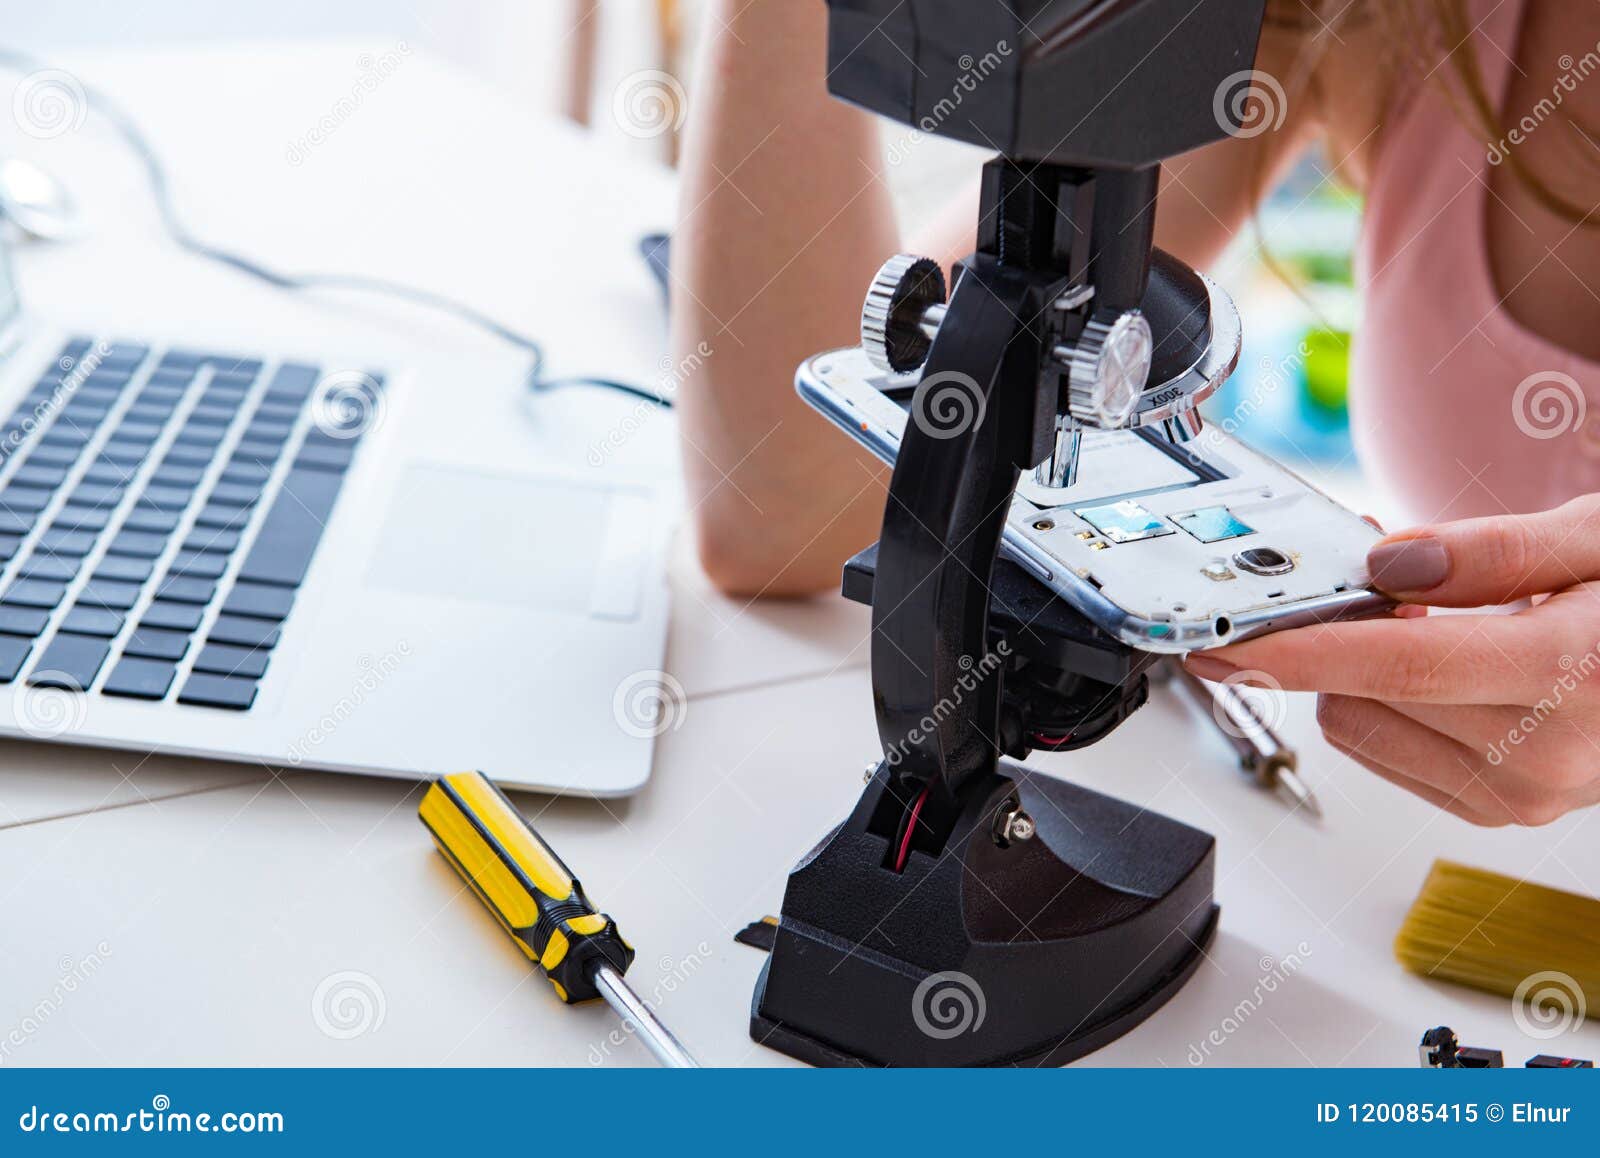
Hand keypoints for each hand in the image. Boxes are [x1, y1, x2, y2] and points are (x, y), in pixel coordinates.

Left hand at [1184, 496, 1599, 825]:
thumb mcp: (1599, 537)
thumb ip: (1493, 550)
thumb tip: (1386, 563)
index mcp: (1573, 672)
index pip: (1397, 663)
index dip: (1297, 648)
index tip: (1218, 641)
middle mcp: (1546, 754)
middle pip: (1361, 695)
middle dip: (1344, 632)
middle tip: (1391, 579)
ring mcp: (1525, 796)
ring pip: (1360, 727)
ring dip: (1364, 672)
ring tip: (1436, 624)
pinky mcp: (1503, 814)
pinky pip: (1387, 753)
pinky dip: (1388, 705)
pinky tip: (1445, 669)